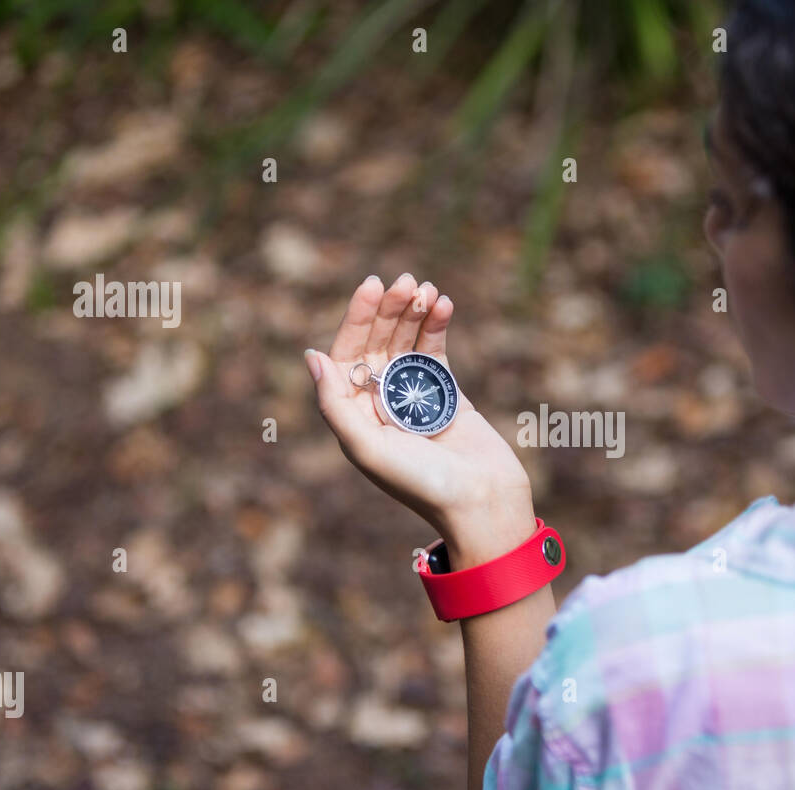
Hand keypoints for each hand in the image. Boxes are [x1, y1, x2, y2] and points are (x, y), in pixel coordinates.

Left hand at [305, 274, 534, 560]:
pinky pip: (437, 352)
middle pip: (378, 342)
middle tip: (406, 280)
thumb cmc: (422, 483)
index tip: (372, 286)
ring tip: (426, 287)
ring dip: (415, 311)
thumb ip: (335, 403)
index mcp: (356, 415)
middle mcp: (382, 402)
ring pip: (408, 342)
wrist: (482, 503)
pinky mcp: (448, 394)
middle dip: (390, 309)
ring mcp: (416, 396)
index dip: (358, 318)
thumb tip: (311, 355)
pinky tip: (443, 303)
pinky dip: (438, 326)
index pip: (348, 354)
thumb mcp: (367, 448)